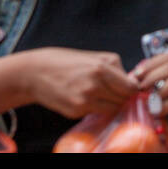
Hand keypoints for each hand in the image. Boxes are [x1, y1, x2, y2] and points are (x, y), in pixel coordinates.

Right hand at [20, 48, 138, 117]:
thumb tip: (132, 80)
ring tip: (102, 93)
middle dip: (122, 95)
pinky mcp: (75, 112)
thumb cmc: (65, 61)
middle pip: (123, 99)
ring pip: (112, 109)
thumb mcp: (94, 56)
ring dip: (111, 103)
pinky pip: (96, 112)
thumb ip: (115, 67)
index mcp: (101, 68)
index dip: (133, 88)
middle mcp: (94, 86)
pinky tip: (88, 97)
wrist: (35, 73)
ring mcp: (84, 101)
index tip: (130, 86)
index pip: (130, 87)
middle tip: (115, 90)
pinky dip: (97, 107)